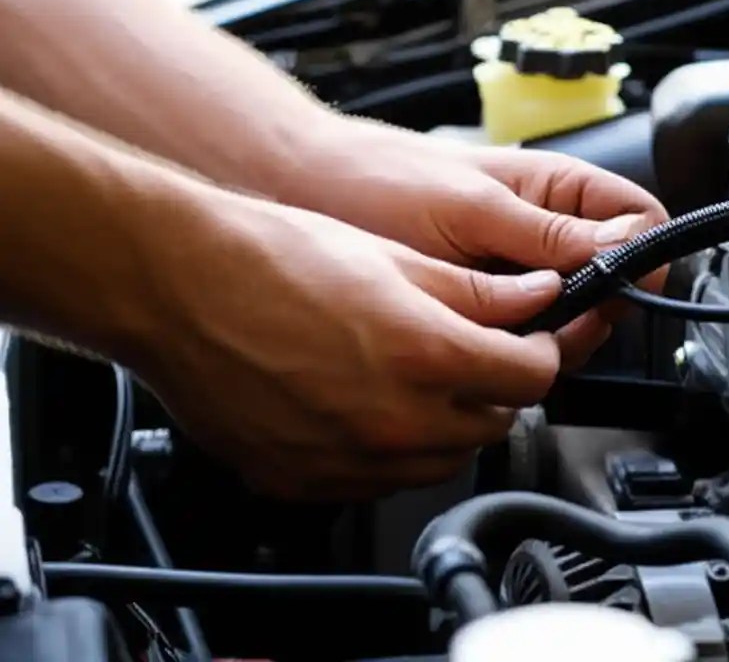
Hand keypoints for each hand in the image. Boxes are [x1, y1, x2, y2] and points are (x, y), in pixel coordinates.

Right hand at [132, 190, 564, 498]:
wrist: (175, 286)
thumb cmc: (268, 259)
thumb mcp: (393, 258)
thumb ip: (479, 291)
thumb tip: (535, 298)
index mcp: (426, 356)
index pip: (532, 378)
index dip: (540, 354)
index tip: (530, 342)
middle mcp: (394, 421)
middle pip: (492, 424)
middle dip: (495, 390)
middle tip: (473, 355)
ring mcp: (349, 461)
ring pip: (440, 460)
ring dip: (447, 425)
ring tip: (413, 378)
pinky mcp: (307, 482)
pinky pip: (379, 481)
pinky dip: (389, 452)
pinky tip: (365, 407)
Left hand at [271, 116, 669, 366]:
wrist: (301, 197)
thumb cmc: (378, 180)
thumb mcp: (470, 207)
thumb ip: (546, 233)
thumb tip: (621, 246)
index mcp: (556, 188)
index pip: (637, 219)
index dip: (644, 255)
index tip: (629, 288)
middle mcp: (546, 231)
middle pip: (613, 278)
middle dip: (602, 308)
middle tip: (567, 328)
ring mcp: (518, 272)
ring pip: (574, 315)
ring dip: (563, 335)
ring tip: (524, 343)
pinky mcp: (487, 306)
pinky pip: (530, 335)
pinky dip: (524, 350)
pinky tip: (499, 354)